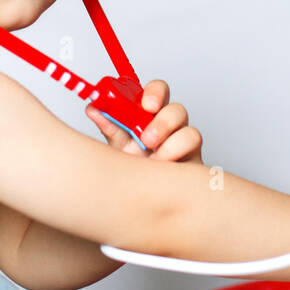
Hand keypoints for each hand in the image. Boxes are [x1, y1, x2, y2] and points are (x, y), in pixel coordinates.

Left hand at [85, 78, 202, 162]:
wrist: (141, 197)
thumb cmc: (132, 166)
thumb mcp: (117, 145)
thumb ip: (109, 126)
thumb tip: (93, 108)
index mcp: (151, 115)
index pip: (158, 92)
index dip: (156, 93)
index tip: (147, 105)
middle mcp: (170, 127)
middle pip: (178, 110)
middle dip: (163, 122)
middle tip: (147, 139)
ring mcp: (183, 145)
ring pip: (191, 133)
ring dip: (172, 145)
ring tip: (154, 160)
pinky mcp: (193, 164)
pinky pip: (196, 159)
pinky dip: (179, 162)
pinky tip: (164, 170)